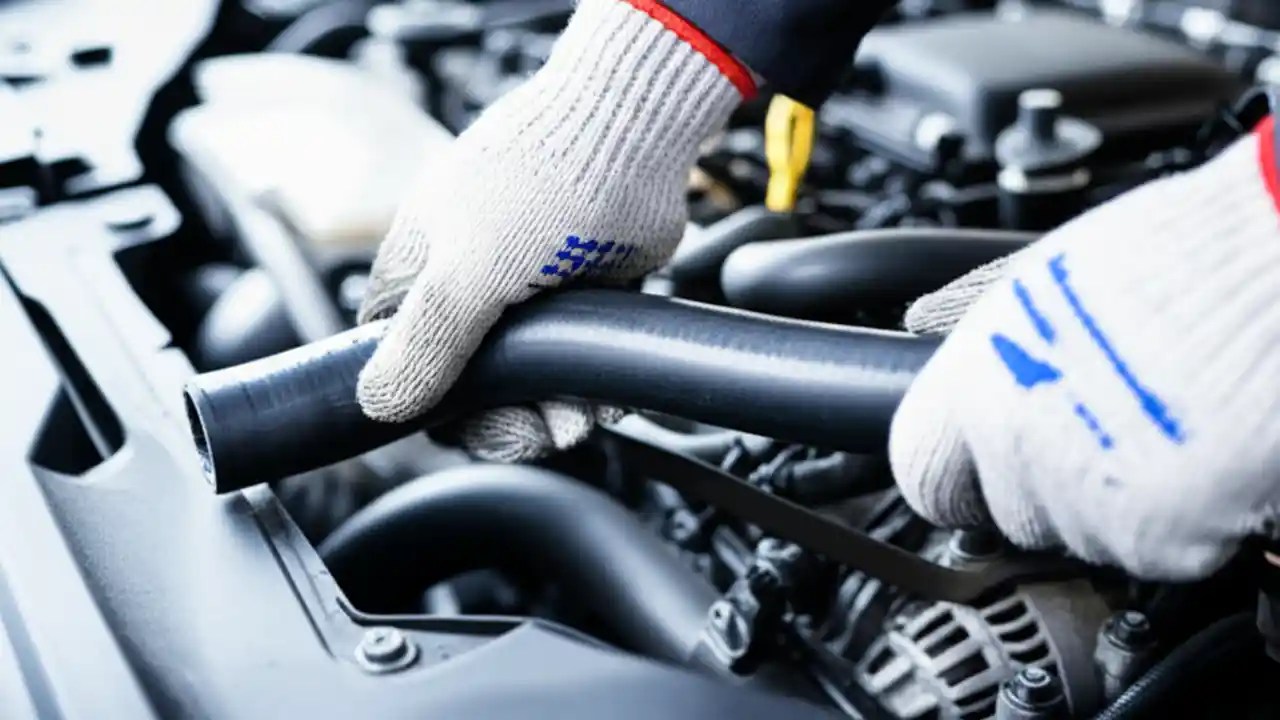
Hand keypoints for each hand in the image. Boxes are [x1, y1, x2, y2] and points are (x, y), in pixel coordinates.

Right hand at [356, 0, 749, 458]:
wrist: (632, 132)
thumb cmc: (542, 183)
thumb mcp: (471, 268)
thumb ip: (427, 340)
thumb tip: (379, 404)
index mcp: (419, 277)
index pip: (407, 368)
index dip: (444, 412)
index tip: (488, 427)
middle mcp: (467, 287)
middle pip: (475, 389)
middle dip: (513, 421)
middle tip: (553, 430)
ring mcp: (526, 292)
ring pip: (531, 382)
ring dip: (558, 410)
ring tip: (589, 411)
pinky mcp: (580, 294)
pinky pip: (577, 361)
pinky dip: (593, 384)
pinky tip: (609, 391)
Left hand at [890, 120, 1279, 579]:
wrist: (1278, 259)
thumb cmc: (1184, 252)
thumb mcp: (1054, 270)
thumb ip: (986, 322)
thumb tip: (921, 320)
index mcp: (979, 374)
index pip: (921, 473)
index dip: (959, 479)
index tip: (983, 475)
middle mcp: (1016, 438)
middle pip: (1012, 514)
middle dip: (1055, 491)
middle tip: (1110, 435)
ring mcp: (1085, 491)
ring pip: (1088, 539)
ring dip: (1124, 505)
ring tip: (1168, 427)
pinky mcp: (1161, 531)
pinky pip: (1164, 554)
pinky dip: (1193, 525)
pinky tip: (1207, 454)